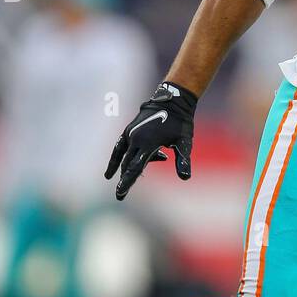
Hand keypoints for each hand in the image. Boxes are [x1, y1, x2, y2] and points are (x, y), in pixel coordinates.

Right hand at [105, 81, 196, 200]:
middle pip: (127, 164)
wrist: (172, 100)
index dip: (127, 182)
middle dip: (124, 179)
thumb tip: (185, 178)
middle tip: (121, 196)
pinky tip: (111, 169)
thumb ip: (183, 160)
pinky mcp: (129, 130)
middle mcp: (136, 139)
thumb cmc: (181, 122)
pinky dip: (116, 158)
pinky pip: (119, 147)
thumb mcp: (184, 142)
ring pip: (123, 156)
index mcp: (149, 144)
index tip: (120, 195)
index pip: (135, 168)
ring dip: (122, 169)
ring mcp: (131, 133)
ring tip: (119, 181)